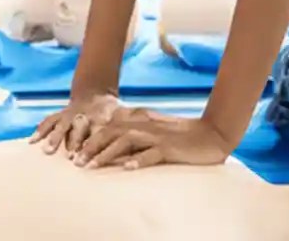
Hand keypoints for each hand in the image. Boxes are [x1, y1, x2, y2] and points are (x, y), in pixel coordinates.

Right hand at [30, 92, 122, 155]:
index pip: (97, 131)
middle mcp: (83, 116)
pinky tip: (32, 141)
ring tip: (47, 150)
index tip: (92, 156)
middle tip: (71, 157)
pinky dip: (40, 130)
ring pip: (61, 124)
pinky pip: (48, 120)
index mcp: (100, 117)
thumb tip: (147, 132)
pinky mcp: (60, 114)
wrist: (95, 94)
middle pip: (78, 128)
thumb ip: (129, 124)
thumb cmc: (112, 112)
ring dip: (54, 137)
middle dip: (73, 143)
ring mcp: (70, 114)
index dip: (94, 143)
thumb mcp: (123, 115)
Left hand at [75, 113, 232, 169]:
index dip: (91, 139)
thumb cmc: (182, 137)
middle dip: (92, 147)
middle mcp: (144, 126)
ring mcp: (157, 136)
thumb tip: (116, 151)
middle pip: (112, 133)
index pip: (109, 128)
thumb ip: (136, 138)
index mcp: (140, 121)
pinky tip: (127, 168)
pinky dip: (139, 159)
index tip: (76, 153)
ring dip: (107, 153)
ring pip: (126, 141)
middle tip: (77, 162)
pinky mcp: (170, 147)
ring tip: (92, 166)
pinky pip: (152, 153)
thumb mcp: (155, 134)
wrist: (212, 134)